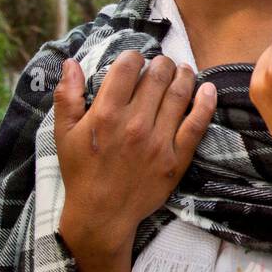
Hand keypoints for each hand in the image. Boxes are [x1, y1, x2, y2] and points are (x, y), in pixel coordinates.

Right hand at [53, 51, 216, 262]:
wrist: (102, 214)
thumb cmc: (81, 172)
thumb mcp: (64, 134)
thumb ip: (66, 97)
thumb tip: (71, 63)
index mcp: (106, 114)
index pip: (128, 67)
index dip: (134, 56)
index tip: (136, 60)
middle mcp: (135, 124)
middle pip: (158, 76)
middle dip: (161, 63)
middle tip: (162, 64)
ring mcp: (158, 141)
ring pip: (179, 94)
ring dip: (183, 75)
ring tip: (182, 70)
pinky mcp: (176, 159)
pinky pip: (197, 124)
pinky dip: (205, 103)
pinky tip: (208, 89)